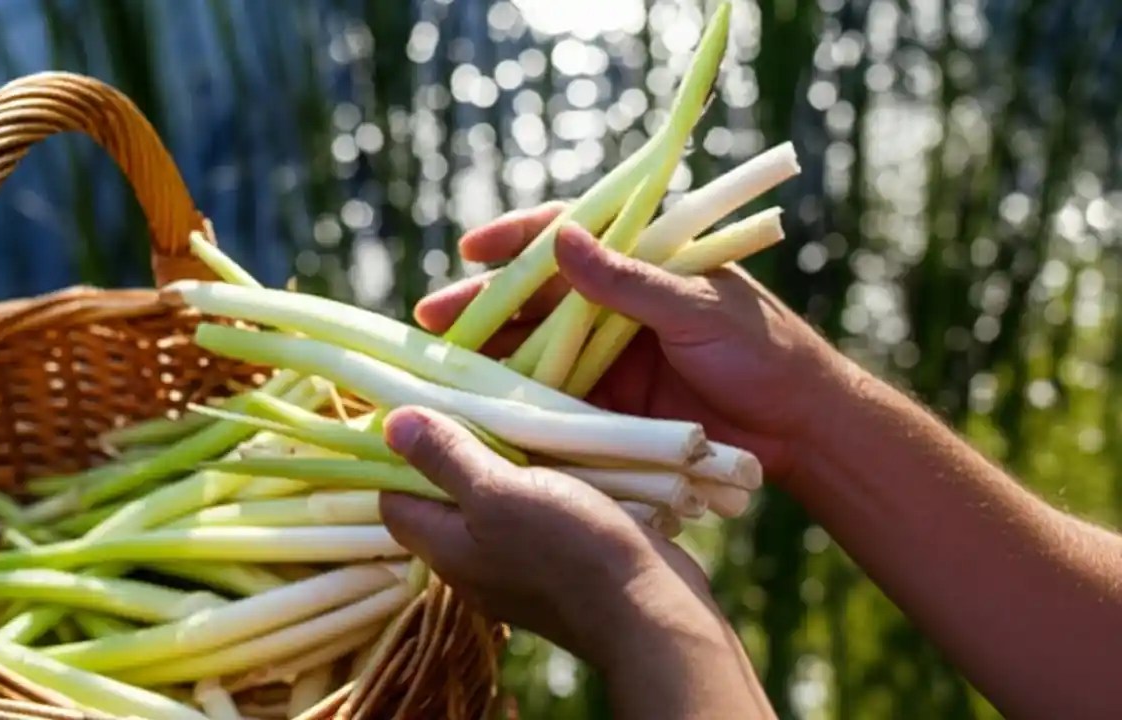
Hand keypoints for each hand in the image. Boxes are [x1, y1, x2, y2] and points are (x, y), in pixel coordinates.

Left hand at [379, 406, 773, 717]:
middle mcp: (472, 564)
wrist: (649, 608)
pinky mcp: (556, 563)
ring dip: (500, 464)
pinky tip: (555, 456)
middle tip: (473, 404)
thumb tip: (390, 424)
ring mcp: (515, 567)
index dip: (397, 458)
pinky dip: (535, 483)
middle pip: (442, 500)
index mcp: (445, 550)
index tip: (418, 412)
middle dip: (452, 453)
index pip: (394, 501)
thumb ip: (446, 459)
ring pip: (491, 503)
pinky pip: (530, 514)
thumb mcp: (499, 492)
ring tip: (516, 421)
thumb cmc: (569, 549)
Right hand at [415, 203, 855, 482]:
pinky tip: (477, 407)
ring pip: (534, 349)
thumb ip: (628, 280)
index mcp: (642, 262)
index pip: (568, 237)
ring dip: (488, 356)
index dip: (516, 240)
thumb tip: (561, 238)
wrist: (800, 428)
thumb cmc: (763, 350)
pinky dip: (515, 401)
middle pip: (535, 298)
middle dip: (482, 306)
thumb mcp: (696, 306)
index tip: (473, 249)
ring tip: (439, 367)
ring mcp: (608, 356)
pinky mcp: (608, 405)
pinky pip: (551, 398)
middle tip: (431, 321)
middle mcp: (615, 305)